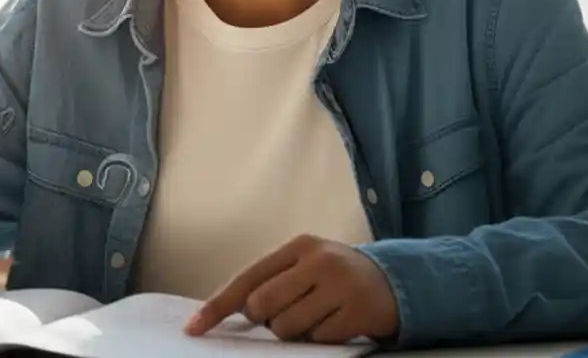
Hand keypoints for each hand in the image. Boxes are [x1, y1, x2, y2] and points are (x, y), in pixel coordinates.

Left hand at [183, 234, 398, 343]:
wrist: (393, 282)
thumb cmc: (334, 276)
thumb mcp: (305, 265)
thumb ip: (273, 281)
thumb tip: (233, 310)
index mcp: (298, 246)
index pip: (247, 278)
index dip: (217, 305)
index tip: (194, 328)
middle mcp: (318, 261)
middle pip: (261, 306)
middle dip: (265, 320)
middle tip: (284, 314)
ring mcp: (339, 286)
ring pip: (286, 328)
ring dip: (293, 332)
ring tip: (315, 316)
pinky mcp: (357, 313)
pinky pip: (316, 341)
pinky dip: (319, 340)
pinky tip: (334, 324)